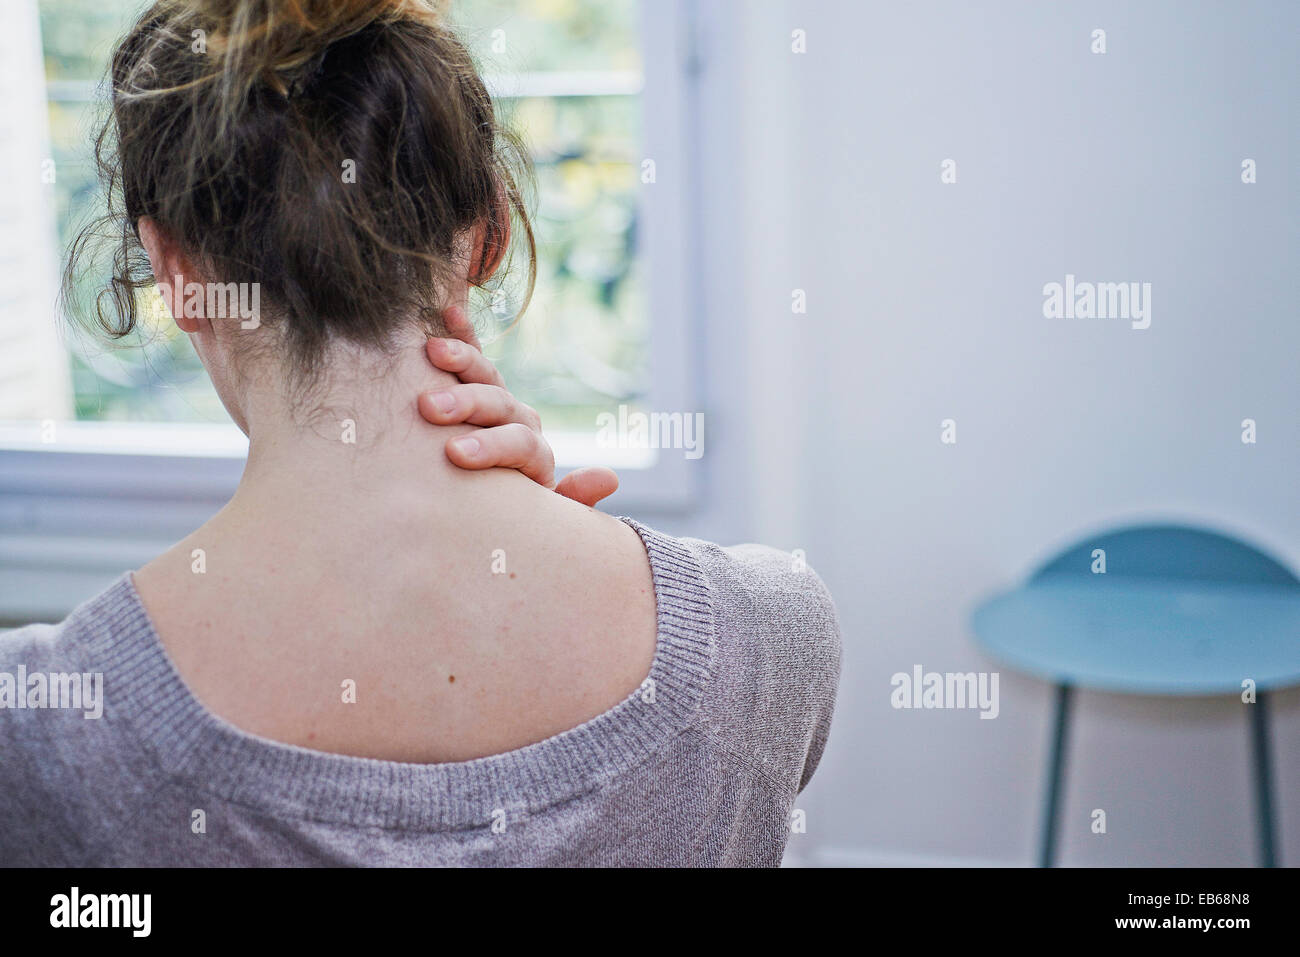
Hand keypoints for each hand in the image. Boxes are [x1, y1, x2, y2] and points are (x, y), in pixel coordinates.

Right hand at [418, 305, 619, 507]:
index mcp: (533, 455)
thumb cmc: (512, 520)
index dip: (491, 446)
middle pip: (501, 404)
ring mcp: (496, 403)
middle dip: (467, 403)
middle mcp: (518, 422)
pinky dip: (463, 333)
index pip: (520, 444)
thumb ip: (573, 500)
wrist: (496, 509)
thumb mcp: (540, 517)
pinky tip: (448, 310)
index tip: (456, 454)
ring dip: (462, 358)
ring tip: (430, 349)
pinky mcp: (474, 388)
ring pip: (487, 375)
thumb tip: (610, 477)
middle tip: (430, 408)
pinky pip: (472, 356)